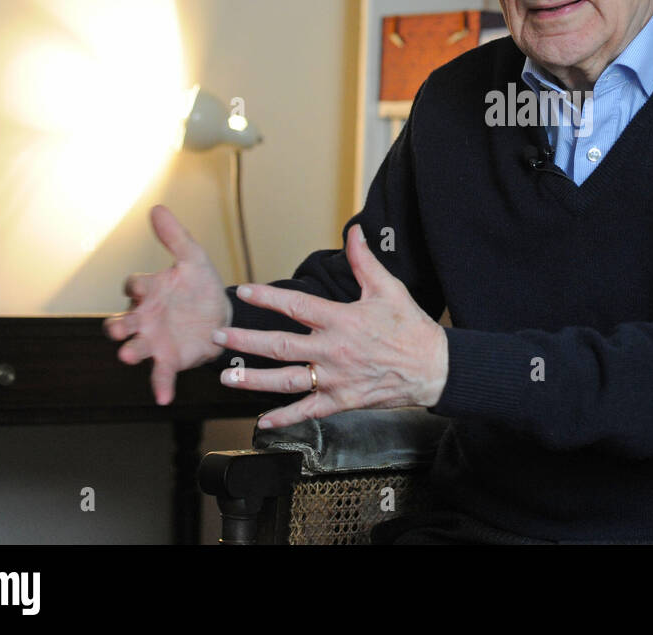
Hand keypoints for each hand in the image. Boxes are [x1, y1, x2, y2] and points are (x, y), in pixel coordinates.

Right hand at [103, 204, 232, 404]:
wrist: (224, 315)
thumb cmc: (201, 287)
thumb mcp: (193, 258)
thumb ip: (174, 236)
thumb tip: (157, 207)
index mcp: (150, 291)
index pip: (133, 285)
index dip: (135, 286)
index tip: (142, 287)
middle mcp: (145, 318)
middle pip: (119, 322)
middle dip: (116, 326)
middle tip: (119, 328)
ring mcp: (155, 340)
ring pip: (133, 348)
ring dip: (130, 352)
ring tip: (131, 356)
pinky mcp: (170, 359)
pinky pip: (161, 375)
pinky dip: (160, 386)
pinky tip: (164, 398)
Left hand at [214, 225, 447, 428]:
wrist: (434, 368)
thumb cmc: (412, 328)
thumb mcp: (389, 288)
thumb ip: (364, 261)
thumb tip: (353, 232)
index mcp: (341, 320)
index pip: (296, 305)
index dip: (268, 297)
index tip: (245, 292)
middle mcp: (333, 350)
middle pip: (280, 345)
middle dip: (245, 340)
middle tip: (219, 335)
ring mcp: (335, 379)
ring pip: (286, 380)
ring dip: (253, 380)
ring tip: (227, 377)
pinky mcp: (342, 401)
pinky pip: (308, 411)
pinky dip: (284, 417)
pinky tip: (263, 420)